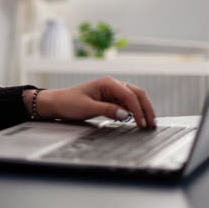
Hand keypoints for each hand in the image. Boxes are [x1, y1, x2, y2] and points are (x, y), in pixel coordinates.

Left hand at [26, 76, 156, 128]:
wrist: (56, 104)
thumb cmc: (68, 103)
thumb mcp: (87, 108)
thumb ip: (107, 110)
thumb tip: (126, 115)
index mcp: (107, 83)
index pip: (129, 95)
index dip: (138, 110)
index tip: (142, 123)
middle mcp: (112, 85)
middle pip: (137, 94)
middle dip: (146, 108)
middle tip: (152, 124)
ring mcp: (112, 92)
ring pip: (134, 99)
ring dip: (142, 110)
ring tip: (148, 124)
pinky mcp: (110, 99)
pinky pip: (127, 104)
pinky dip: (134, 111)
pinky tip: (137, 120)